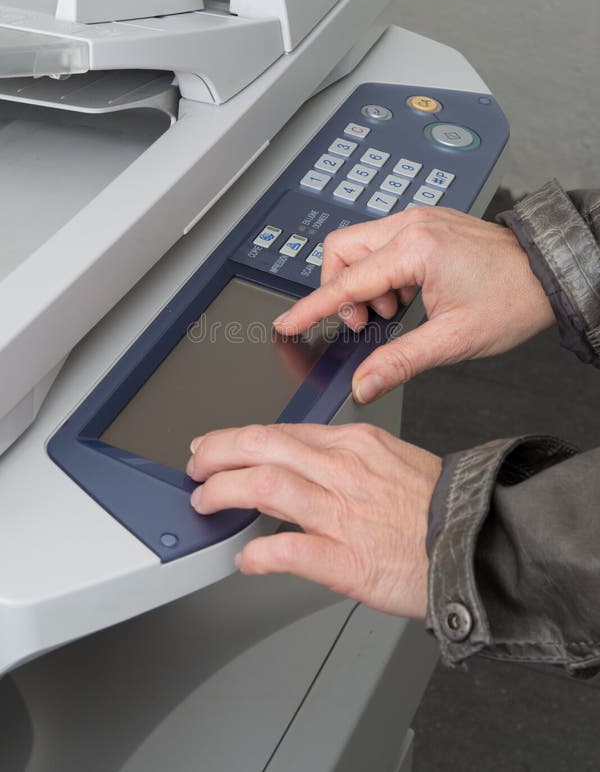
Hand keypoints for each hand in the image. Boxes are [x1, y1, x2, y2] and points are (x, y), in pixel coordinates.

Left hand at [187, 423, 440, 618]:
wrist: (480, 543)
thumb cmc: (440, 506)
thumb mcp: (390, 460)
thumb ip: (343, 460)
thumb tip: (301, 465)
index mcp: (354, 444)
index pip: (280, 432)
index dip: (238, 439)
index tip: (218, 446)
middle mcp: (343, 471)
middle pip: (262, 448)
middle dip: (216, 454)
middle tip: (196, 465)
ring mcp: (342, 513)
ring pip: (265, 487)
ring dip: (224, 493)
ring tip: (206, 502)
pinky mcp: (347, 559)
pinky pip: (288, 551)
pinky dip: (258, 554)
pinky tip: (246, 558)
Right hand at [273, 207, 555, 402]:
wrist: (549, 273)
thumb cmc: (514, 299)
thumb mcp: (453, 340)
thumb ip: (400, 362)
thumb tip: (364, 384)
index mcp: (415, 249)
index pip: (345, 283)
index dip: (311, 308)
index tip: (287, 323)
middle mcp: (411, 225)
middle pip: (341, 250)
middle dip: (341, 289)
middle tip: (369, 322)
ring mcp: (418, 220)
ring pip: (359, 245)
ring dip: (364, 282)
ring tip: (397, 310)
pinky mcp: (426, 224)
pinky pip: (382, 243)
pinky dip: (382, 272)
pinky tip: (408, 295)